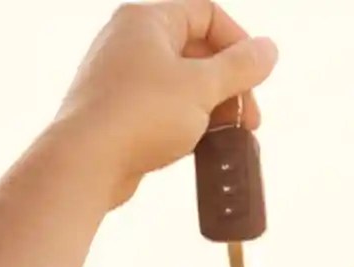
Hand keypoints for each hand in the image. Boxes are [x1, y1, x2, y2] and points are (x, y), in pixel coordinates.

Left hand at [54, 0, 277, 205]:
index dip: (239, 43)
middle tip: (247, 118)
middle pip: (198, 51)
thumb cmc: (138, 115)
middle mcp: (129, 42)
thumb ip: (241, 67)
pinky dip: (188, 123)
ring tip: (229, 136)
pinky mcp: (117, 112)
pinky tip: (201, 146)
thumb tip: (268, 50)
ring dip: (213, 107)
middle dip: (230, 85)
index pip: (207, 14)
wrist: (85, 163)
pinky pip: (163, 108)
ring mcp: (120, 77)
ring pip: (182, 83)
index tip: (255, 77)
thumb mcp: (202, 88)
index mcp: (146, 21)